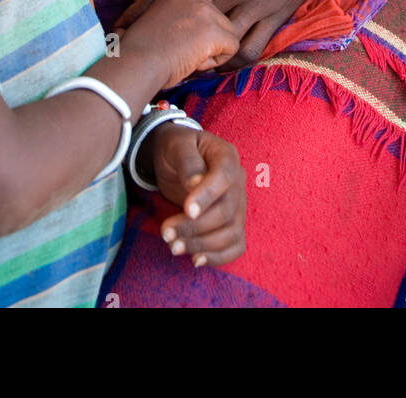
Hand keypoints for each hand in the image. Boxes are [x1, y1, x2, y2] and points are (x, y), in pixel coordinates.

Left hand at [117, 0, 389, 67]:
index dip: (143, 8)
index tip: (123, 23)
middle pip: (191, 21)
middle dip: (164, 33)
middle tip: (142, 41)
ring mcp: (261, 5)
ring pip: (219, 43)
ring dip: (196, 50)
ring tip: (178, 52)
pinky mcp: (281, 14)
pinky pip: (251, 49)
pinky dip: (230, 58)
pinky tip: (217, 53)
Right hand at [121, 0, 238, 87]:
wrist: (135, 62)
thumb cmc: (140, 51)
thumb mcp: (159, 21)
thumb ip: (180, 17)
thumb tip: (197, 31)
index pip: (209, 4)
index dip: (201, 26)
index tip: (184, 38)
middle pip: (222, 19)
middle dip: (209, 38)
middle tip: (184, 50)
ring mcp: (207, 12)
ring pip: (229, 33)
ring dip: (213, 50)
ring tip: (188, 56)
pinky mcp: (214, 31)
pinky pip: (233, 48)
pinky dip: (217, 61)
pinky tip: (194, 62)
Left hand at [149, 126, 245, 267]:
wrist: (177, 157)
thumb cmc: (177, 148)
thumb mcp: (176, 146)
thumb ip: (187, 162)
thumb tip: (195, 183)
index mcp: (227, 156)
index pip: (224, 178)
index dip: (207, 196)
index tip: (187, 211)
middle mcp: (238, 181)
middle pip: (226, 211)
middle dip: (195, 227)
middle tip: (166, 233)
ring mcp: (239, 204)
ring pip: (232, 232)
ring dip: (203, 245)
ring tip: (173, 247)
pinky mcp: (233, 222)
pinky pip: (236, 245)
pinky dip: (219, 257)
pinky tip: (196, 260)